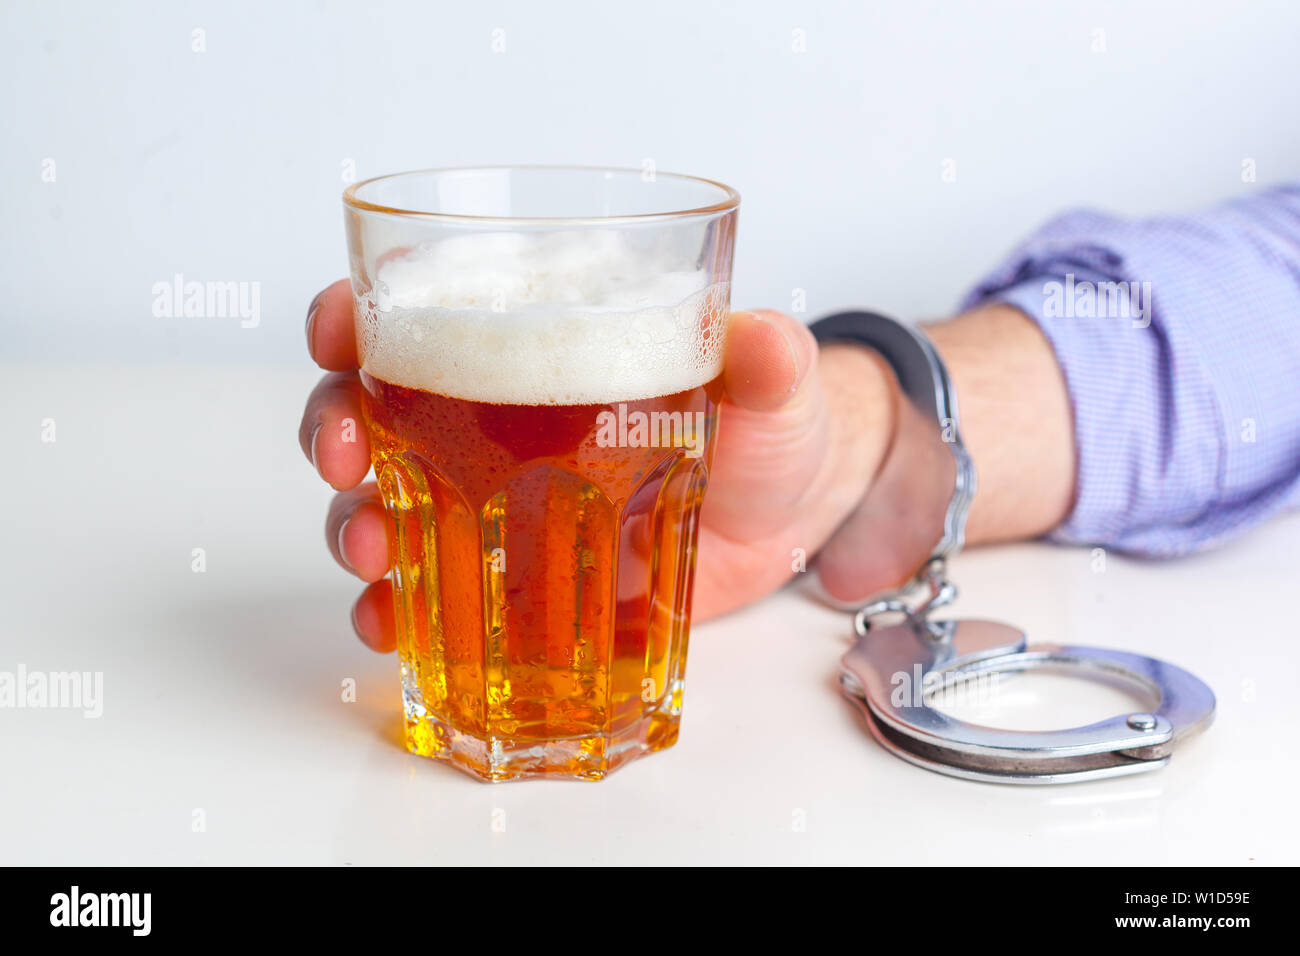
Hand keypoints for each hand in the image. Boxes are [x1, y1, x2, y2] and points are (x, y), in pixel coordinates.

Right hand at [300, 281, 917, 649]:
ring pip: (383, 498)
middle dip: (332, 424)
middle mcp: (497, 418)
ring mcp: (499, 498)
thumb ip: (769, 360)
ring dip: (353, 520)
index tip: (337, 331)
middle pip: (371, 404)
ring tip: (371, 550)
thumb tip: (764, 339)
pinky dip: (396, 606)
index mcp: (543, 344)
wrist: (785, 521)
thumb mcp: (774, 387)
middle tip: (342, 455)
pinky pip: (431, 588)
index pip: (424, 309)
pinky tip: (392, 623)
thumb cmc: (765, 430)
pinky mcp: (515, 572)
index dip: (358, 312)